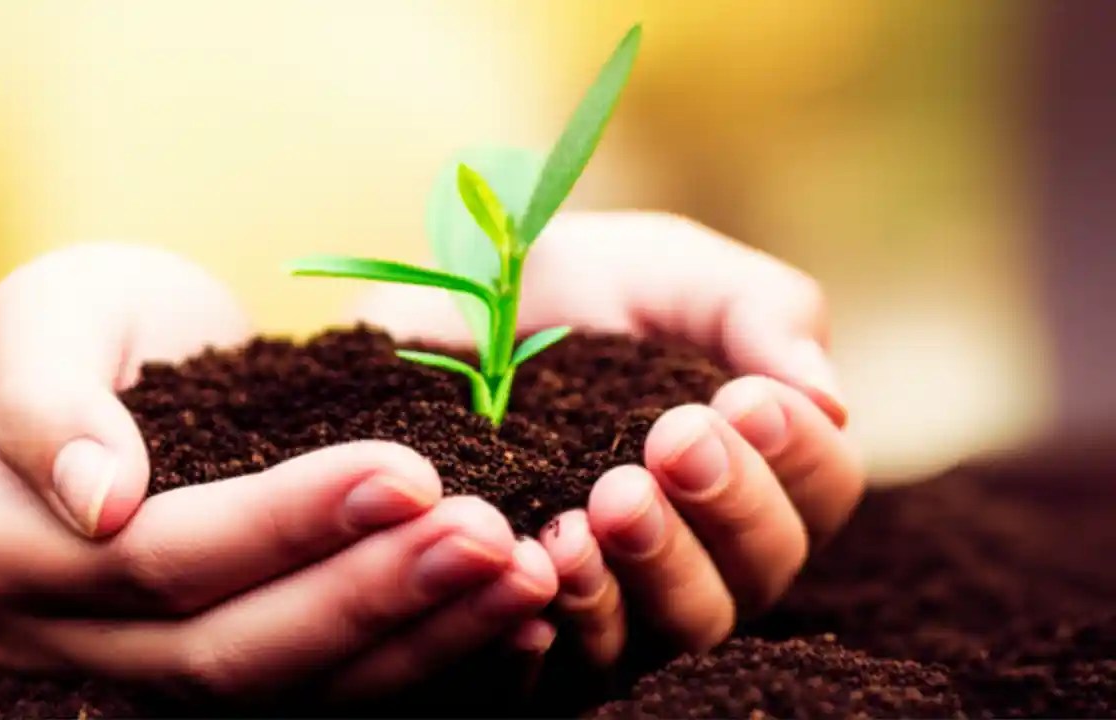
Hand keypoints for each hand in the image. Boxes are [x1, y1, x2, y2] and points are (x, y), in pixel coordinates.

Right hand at [0, 244, 556, 702]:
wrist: (108, 368)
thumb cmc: (79, 323)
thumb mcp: (42, 317)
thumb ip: (48, 400)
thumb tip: (99, 502)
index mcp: (2, 551)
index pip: (160, 559)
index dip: (286, 524)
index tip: (409, 472)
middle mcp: (61, 643)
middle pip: (228, 651)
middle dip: (371, 597)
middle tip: (493, 539)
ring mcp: (142, 673)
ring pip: (287, 692)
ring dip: (416, 641)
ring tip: (524, 578)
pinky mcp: (222, 672)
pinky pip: (324, 690)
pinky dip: (420, 660)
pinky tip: (506, 619)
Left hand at [354, 211, 864, 666]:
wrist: (467, 306)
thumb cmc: (598, 288)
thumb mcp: (683, 273)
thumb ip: (762, 314)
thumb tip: (830, 400)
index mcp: (768, 467)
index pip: (823, 489)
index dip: (797, 454)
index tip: (743, 398)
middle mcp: (716, 547)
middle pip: (761, 570)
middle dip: (726, 506)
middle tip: (672, 442)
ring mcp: (640, 594)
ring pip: (684, 623)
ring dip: (655, 564)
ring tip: (610, 502)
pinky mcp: (556, 619)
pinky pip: (582, 651)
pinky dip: (572, 612)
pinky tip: (545, 559)